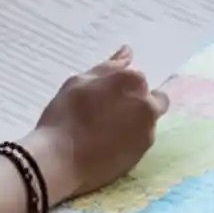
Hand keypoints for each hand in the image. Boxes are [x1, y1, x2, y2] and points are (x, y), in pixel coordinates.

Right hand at [32, 47, 169, 198]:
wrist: (60, 160)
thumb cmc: (65, 115)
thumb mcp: (79, 81)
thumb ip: (109, 66)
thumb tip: (127, 52)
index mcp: (133, 81)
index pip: (136, 77)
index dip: (121, 86)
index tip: (104, 96)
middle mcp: (148, 106)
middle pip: (153, 99)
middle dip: (138, 102)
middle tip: (111, 112)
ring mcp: (147, 132)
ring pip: (147, 122)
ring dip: (134, 122)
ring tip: (105, 132)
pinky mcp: (142, 156)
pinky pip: (140, 141)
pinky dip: (129, 140)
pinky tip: (107, 146)